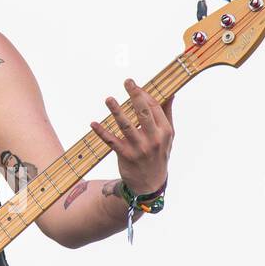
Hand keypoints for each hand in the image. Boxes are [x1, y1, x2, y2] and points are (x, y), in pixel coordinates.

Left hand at [89, 78, 174, 194]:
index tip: (134, 85)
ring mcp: (139, 148)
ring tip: (109, 99)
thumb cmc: (159, 154)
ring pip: (126, 126)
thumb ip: (167, 114)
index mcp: (164, 131)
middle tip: (127, 82)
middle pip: (143, 113)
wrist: (150, 183)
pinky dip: (102, 132)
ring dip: (116, 111)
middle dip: (135, 96)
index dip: (144, 94)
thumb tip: (171, 93)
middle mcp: (153, 139)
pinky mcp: (125, 156)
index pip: (154, 107)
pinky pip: (112, 142)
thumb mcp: (168, 136)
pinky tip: (93, 123)